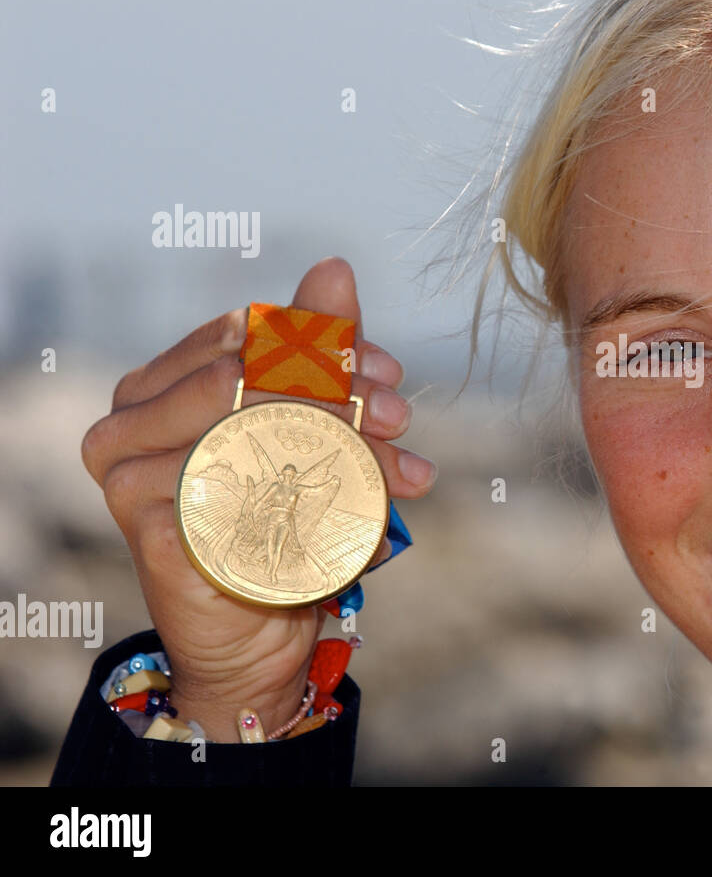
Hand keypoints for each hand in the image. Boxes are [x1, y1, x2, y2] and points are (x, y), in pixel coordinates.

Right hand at [81, 258, 435, 740]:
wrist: (257, 625)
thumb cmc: (277, 514)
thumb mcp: (308, 423)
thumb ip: (315, 346)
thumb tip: (335, 267)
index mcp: (157, 381)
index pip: (246, 334)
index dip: (325, 345)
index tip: (388, 372)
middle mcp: (128, 418)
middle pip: (250, 377)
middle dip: (341, 394)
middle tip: (397, 418)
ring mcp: (129, 471)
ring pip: (256, 428)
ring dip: (346, 448)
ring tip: (402, 472)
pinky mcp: (152, 524)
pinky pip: (250, 492)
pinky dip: (325, 503)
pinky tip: (372, 523)